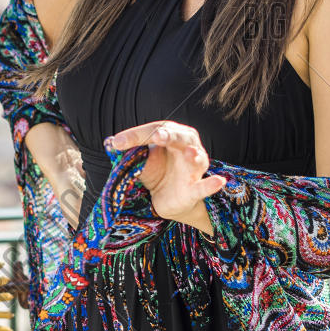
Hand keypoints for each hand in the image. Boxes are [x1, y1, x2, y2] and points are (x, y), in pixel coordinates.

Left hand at [107, 120, 225, 227]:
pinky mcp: (195, 189)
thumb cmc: (157, 171)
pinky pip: (204, 187)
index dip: (137, 136)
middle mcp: (188, 148)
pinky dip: (211, 185)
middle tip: (158, 136)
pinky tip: (219, 181)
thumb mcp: (141, 161)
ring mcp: (194, 169)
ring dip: (193, 156)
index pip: (155, 131)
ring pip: (197, 159)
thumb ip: (129, 152)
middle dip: (170, 136)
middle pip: (180, 138)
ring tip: (190, 153)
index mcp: (173, 136)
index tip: (117, 143)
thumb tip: (111, 143)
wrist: (167, 199)